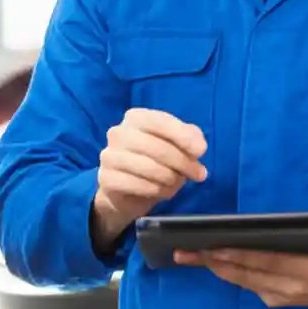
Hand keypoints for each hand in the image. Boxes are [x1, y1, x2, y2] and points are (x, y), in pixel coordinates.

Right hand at [91, 109, 207, 245]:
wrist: (126, 189)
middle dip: (183, 162)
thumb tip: (198, 146)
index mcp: (136, 117)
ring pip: (149, 168)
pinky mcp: (106, 178)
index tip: (201, 151)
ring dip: (171, 178)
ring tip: (178, 183)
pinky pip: (137, 185)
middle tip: (199, 174)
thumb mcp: (176, 143)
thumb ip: (190, 137)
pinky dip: (156, 190)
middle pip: (157, 147)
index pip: (160, 122)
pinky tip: (162, 191)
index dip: (183, 136)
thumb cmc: (155, 159)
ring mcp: (109, 156)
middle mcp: (119, 133)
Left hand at [175, 200, 307, 308]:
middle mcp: (294, 286)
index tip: (214, 243)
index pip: (269, 259)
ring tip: (190, 256)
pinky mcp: (280, 300)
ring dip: (216, 269)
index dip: (240, 253)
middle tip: (186, 249)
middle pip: (248, 273)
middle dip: (216, 260)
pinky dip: (230, 274)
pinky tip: (213, 263)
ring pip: (244, 282)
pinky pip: (249, 286)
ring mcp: (285, 296)